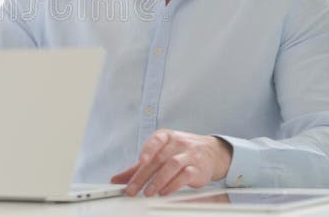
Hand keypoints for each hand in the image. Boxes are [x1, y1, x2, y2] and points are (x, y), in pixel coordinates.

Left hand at [110, 129, 231, 196]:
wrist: (212, 152)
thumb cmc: (180, 151)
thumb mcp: (158, 154)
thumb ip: (137, 167)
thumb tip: (116, 179)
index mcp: (165, 136)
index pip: (156, 140)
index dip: (148, 150)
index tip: (140, 161)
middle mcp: (178, 143)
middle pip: (159, 159)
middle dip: (144, 175)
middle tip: (132, 189)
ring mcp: (189, 155)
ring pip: (172, 166)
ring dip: (158, 181)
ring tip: (147, 193)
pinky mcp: (198, 168)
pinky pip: (185, 176)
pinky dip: (173, 184)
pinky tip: (164, 192)